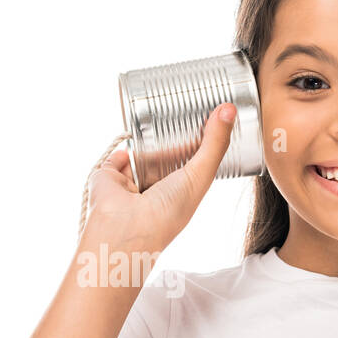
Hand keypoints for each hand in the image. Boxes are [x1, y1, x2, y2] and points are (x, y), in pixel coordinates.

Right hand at [81, 103, 236, 252]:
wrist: (124, 228)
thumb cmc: (166, 214)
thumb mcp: (200, 176)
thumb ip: (214, 144)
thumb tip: (229, 109)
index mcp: (181, 192)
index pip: (193, 163)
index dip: (200, 143)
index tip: (208, 118)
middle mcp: (157, 188)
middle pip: (166, 154)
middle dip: (173, 137)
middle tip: (183, 109)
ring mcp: (132, 182)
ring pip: (141, 152)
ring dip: (146, 140)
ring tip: (157, 115)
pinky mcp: (108, 177)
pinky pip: (117, 156)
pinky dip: (122, 150)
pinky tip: (130, 139)